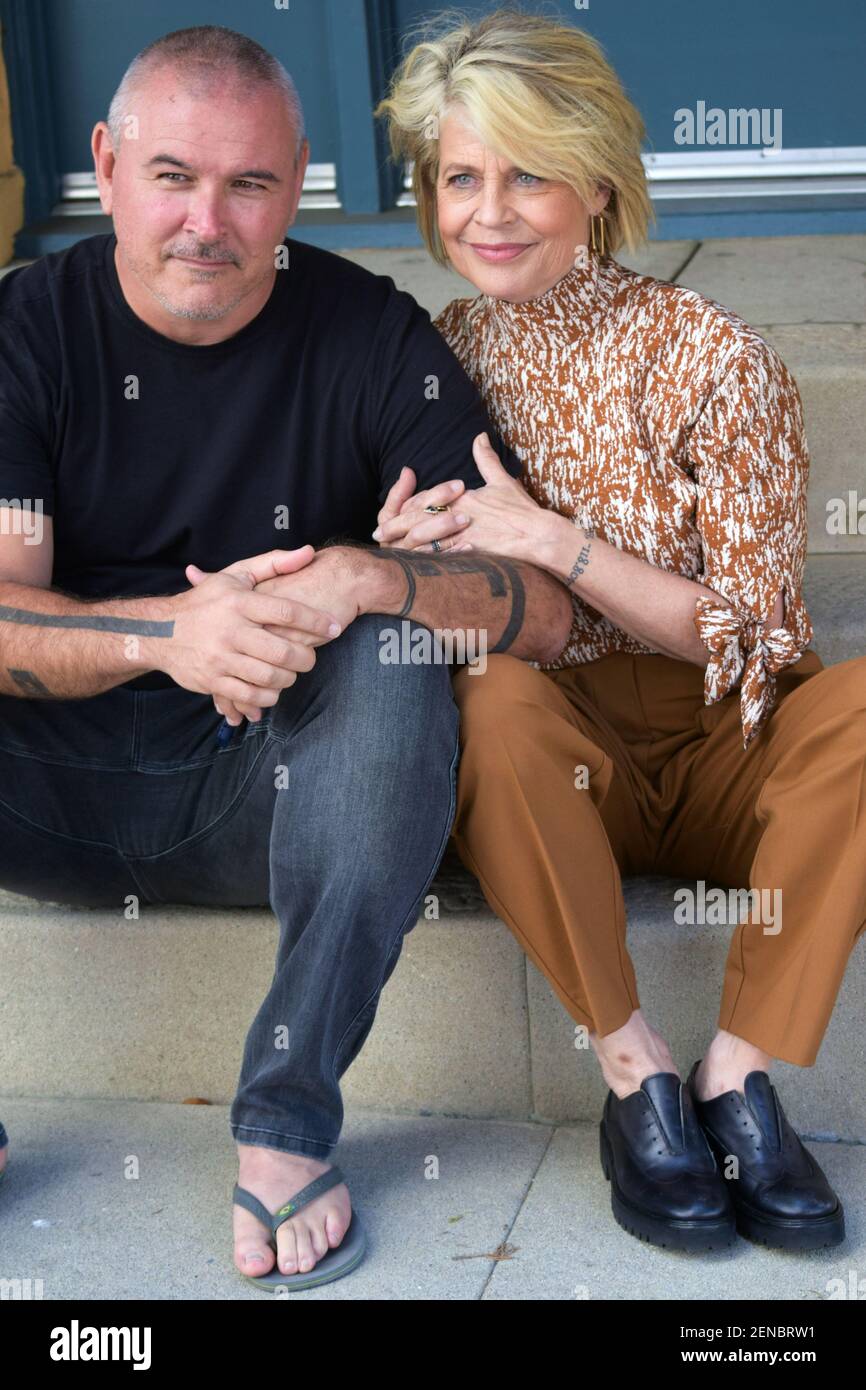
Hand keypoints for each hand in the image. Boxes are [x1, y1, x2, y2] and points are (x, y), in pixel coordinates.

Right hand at [157, 546, 342, 725]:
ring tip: (290, 672)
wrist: (159, 631)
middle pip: (283, 651)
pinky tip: (272, 689)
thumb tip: (309, 552)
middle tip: (310, 657)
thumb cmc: (206, 602)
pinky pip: (251, 696)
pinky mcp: (212, 680)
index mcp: (239, 602)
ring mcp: (220, 657)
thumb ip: (273, 563)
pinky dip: (268, 696)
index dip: (317, 621)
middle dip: (306, 658)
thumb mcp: (235, 575)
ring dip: (289, 678)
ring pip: (270, 677)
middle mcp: (230, 630)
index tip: (335, 627)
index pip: (287, 612)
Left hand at [373, 433, 549, 559]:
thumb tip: (479, 437)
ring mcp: (461, 533)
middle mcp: (458, 513)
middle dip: (395, 525)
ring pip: (423, 537)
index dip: (406, 505)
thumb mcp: (502, 481)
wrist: (540, 535)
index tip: (394, 512)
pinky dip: (422, 560)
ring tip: (388, 550)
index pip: (425, 499)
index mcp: (462, 497)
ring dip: (403, 544)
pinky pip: (438, 556)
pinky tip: (410, 566)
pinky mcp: (467, 552)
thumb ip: (486, 459)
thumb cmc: (523, 511)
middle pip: (417, 517)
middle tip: (379, 532)